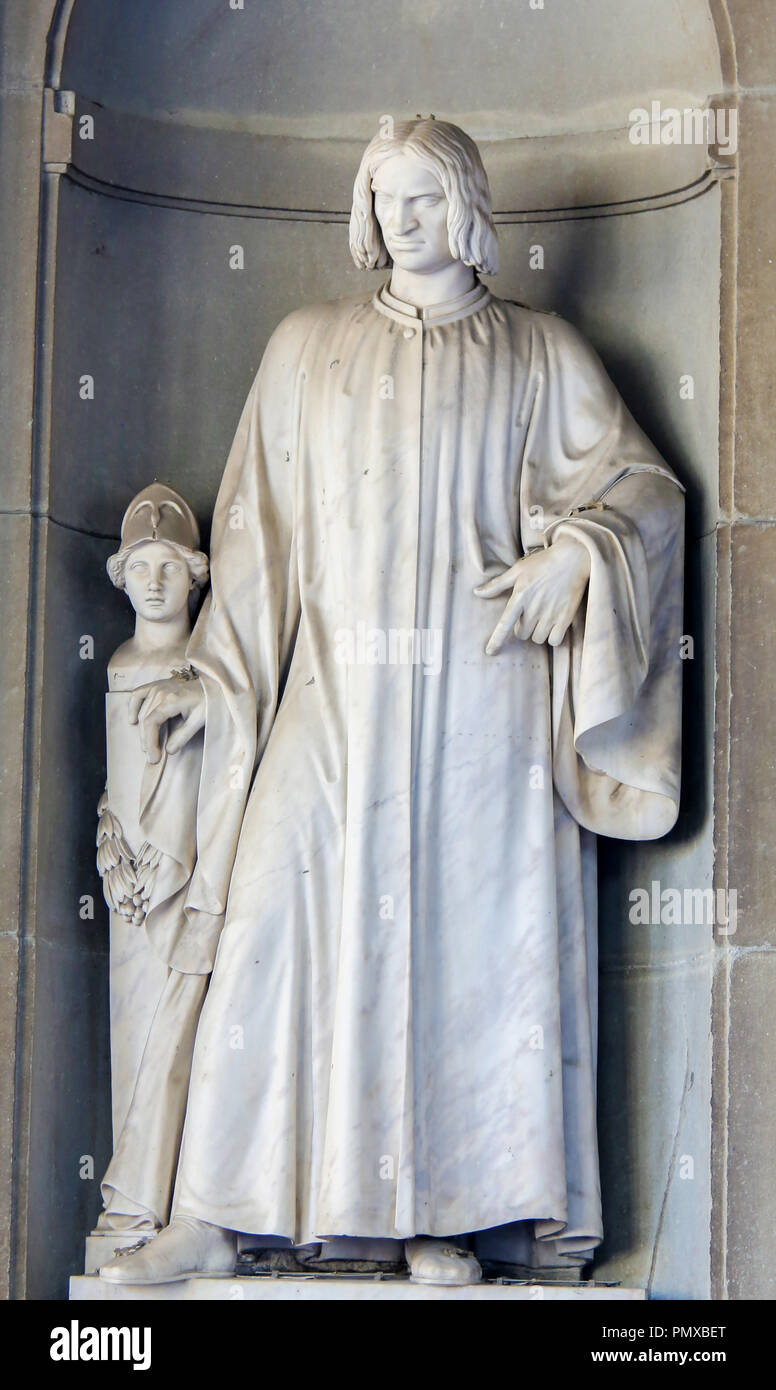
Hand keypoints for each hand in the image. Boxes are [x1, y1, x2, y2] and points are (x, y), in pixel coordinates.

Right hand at [128, 677, 205, 763]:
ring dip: (142, 730)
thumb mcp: (200, 720)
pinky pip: (138, 694)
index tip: (154, 757)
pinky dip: (133, 707)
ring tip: (148, 745)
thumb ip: (183, 736)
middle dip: (146, 741)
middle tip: (153, 756)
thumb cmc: (208, 700)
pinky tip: (133, 720)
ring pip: (142, 711)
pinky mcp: (156, 685)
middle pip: (145, 719)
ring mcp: (157, 687)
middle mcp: (161, 691)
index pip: (150, 723)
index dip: (149, 742)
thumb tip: (168, 750)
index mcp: (171, 700)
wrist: (213, 685)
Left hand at [474, 535, 590, 653]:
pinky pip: (555, 641)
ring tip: (543, 617)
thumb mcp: (518, 570)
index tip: (490, 652)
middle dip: (523, 628)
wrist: (573, 557)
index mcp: (520, 597)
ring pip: (538, 639)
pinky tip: (554, 625)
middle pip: (522, 634)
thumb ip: (497, 584)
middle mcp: (534, 608)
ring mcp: (550, 614)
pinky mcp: (565, 618)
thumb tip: (477, 592)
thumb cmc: (543, 563)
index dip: (496, 640)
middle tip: (530, 614)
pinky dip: (553, 637)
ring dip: (538, 633)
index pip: (504, 624)